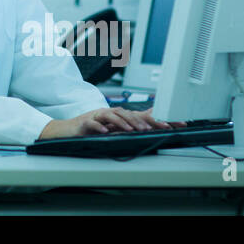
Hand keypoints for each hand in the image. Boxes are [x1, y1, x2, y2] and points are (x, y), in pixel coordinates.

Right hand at [38, 107, 182, 139]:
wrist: (67, 130)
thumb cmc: (91, 129)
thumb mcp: (114, 129)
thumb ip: (130, 127)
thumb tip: (152, 128)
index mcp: (118, 115)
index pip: (141, 115)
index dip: (159, 119)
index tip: (176, 124)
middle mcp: (109, 113)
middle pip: (129, 113)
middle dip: (144, 120)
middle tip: (158, 127)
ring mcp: (97, 116)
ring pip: (113, 116)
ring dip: (124, 123)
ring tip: (133, 130)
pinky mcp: (85, 122)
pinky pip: (93, 123)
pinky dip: (100, 127)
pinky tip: (106, 131)